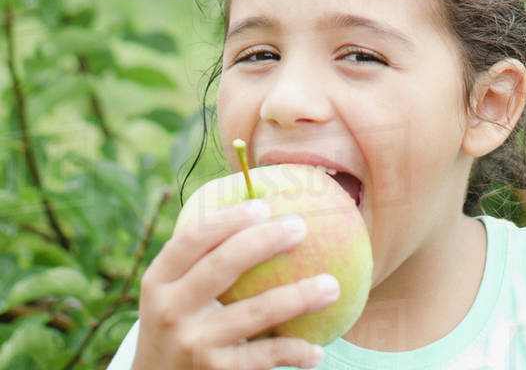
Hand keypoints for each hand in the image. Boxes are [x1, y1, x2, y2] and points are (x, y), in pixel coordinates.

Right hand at [130, 199, 337, 369]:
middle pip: (223, 265)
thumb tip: (263, 208)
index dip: (228, 219)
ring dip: (299, 297)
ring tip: (332, 286)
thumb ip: (204, 256)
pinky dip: (293, 352)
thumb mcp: (173, 290)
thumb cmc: (179, 321)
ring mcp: (192, 344)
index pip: (192, 239)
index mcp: (158, 280)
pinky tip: (317, 350)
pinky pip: (262, 358)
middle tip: (302, 227)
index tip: (264, 206)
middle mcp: (170, 310)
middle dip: (266, 241)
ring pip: (255, 312)